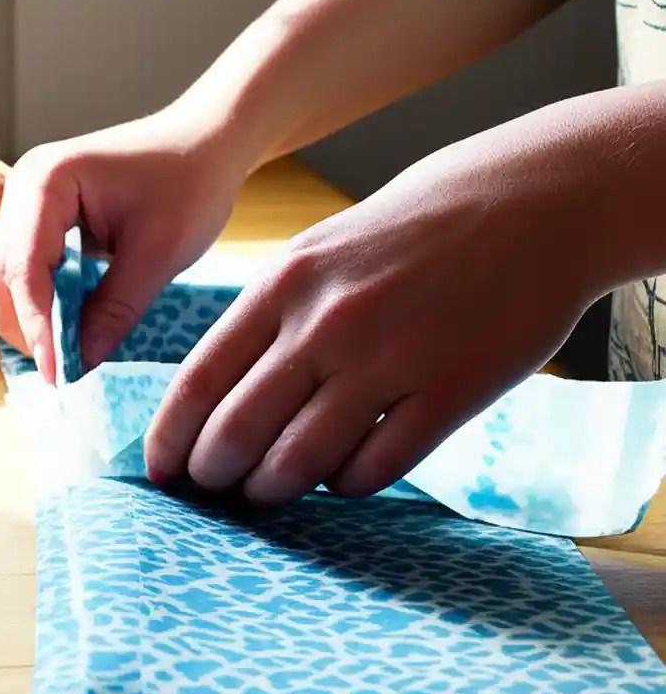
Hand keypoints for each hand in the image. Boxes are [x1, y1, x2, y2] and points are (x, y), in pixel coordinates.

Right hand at [0, 110, 248, 383]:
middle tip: (65, 368)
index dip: (37, 327)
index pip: (25, 269)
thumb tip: (80, 363)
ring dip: (28, 320)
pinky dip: (40, 306)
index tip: (57, 374)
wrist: (206, 142)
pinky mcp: (38, 221)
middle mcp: (22, 190)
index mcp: (45, 183)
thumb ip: (115, 310)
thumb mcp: (160, 254)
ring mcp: (25, 205)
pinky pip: (22, 274)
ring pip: (1, 281)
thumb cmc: (191, 184)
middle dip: (25, 327)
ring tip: (70, 350)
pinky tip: (72, 325)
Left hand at [144, 142, 600, 505]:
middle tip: (214, 489)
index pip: (199, 381)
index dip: (171, 438)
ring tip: (270, 491)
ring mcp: (388, 361)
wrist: (531, 201)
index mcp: (283, 285)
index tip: (161, 471)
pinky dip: (345, 486)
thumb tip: (220, 393)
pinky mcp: (449, 393)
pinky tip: (342, 477)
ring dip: (272, 490)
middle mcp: (325, 325)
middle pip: (238, 433)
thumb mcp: (318, 250)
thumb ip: (268, 316)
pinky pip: (374, 468)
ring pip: (298, 461)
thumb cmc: (412, 229)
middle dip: (213, 475)